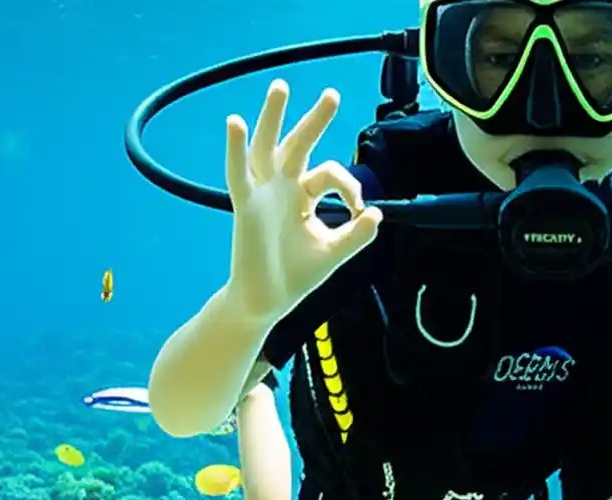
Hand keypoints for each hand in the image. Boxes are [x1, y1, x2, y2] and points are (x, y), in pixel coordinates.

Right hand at [223, 80, 382, 322]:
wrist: (267, 300)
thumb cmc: (295, 274)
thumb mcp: (333, 252)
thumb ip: (356, 234)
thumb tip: (377, 213)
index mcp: (304, 196)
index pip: (330, 174)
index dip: (350, 186)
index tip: (358, 210)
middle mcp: (283, 188)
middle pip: (300, 145)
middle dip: (316, 120)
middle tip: (333, 94)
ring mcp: (263, 194)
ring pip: (267, 147)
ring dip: (273, 117)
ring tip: (281, 87)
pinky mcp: (246, 206)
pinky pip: (238, 174)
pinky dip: (234, 148)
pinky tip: (234, 123)